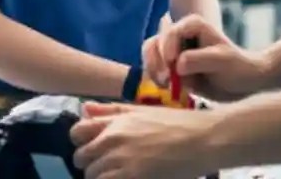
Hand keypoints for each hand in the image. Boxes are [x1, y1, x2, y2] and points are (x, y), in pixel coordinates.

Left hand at [70, 103, 218, 178]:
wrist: (203, 139)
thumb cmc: (177, 123)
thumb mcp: (142, 111)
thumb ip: (111, 111)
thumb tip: (84, 109)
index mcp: (114, 122)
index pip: (77, 132)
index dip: (82, 142)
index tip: (94, 149)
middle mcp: (112, 140)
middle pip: (81, 158)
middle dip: (91, 164)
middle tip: (109, 168)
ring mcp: (121, 161)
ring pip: (92, 176)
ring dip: (102, 177)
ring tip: (120, 175)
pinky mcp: (132, 177)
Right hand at [142, 14, 268, 101]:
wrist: (244, 83)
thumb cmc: (237, 67)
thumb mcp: (221, 61)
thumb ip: (198, 60)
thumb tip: (177, 65)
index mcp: (192, 25)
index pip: (170, 34)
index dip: (167, 48)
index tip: (172, 66)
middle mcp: (179, 34)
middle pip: (155, 43)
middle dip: (156, 62)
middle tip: (166, 80)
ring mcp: (174, 50)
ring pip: (150, 56)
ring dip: (153, 71)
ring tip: (166, 85)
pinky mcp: (172, 67)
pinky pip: (155, 70)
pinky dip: (156, 79)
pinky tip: (167, 88)